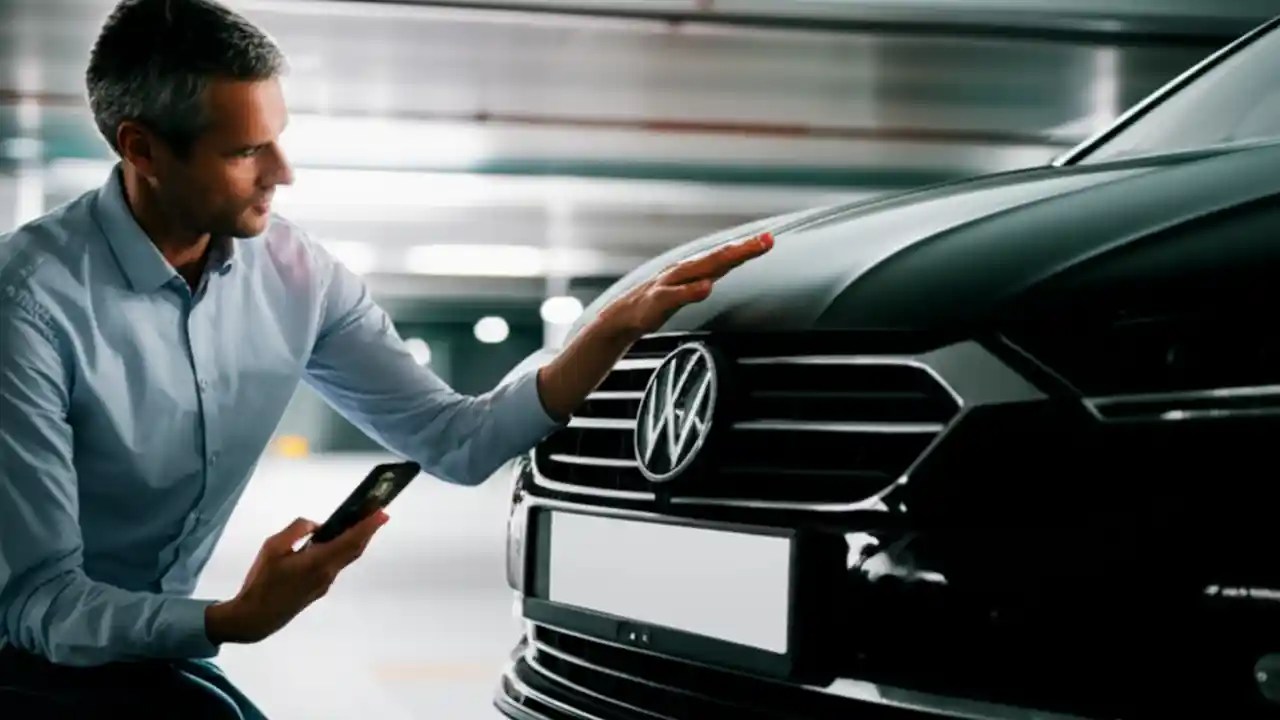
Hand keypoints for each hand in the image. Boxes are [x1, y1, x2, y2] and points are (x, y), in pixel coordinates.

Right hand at [205, 510, 389, 644]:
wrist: (256, 618)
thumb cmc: (261, 582)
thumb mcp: (273, 547)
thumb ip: (297, 530)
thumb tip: (317, 527)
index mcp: (318, 562)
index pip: (351, 540)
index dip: (368, 526)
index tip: (382, 513)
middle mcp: (327, 574)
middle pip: (355, 549)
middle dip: (368, 530)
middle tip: (378, 513)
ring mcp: (325, 583)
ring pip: (347, 557)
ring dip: (356, 540)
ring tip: (360, 522)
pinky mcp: (319, 589)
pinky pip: (336, 564)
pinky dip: (342, 549)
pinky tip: (335, 540)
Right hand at [534, 232, 772, 420]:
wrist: (622, 318)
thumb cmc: (658, 302)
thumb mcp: (689, 289)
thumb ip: (710, 277)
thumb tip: (732, 267)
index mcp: (692, 269)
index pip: (724, 256)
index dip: (747, 248)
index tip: (771, 239)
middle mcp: (682, 270)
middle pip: (717, 257)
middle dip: (742, 249)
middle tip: (766, 240)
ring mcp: (669, 284)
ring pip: (699, 269)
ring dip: (721, 261)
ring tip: (743, 254)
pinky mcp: (656, 301)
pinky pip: (676, 295)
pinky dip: (691, 290)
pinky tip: (706, 287)